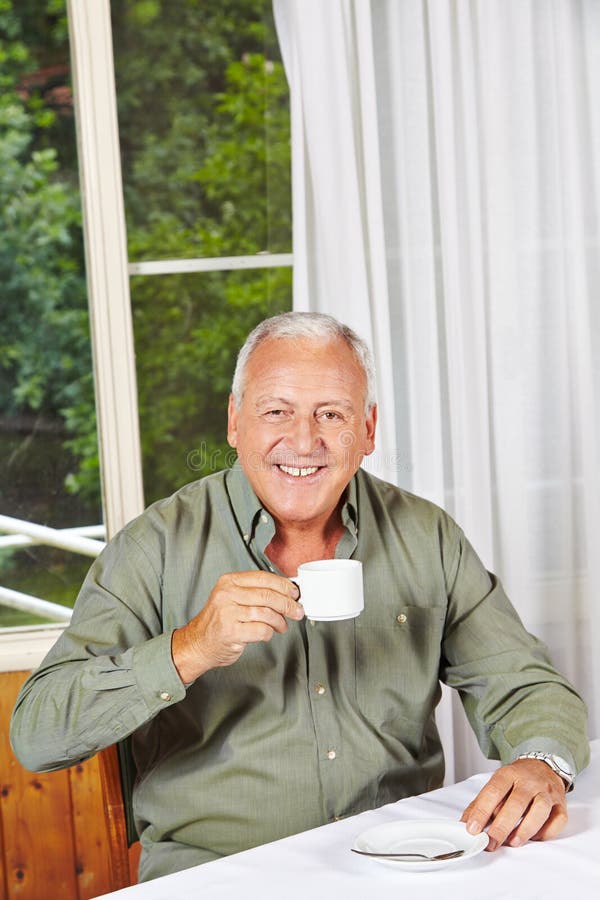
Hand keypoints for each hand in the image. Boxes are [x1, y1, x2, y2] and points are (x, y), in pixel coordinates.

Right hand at [171, 570, 302, 682]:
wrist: (199, 643)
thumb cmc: (219, 621)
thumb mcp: (231, 598)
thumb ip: (254, 592)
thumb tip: (286, 591)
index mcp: (229, 582)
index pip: (263, 578)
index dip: (283, 585)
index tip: (295, 593)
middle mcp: (227, 595)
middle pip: (268, 596)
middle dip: (288, 604)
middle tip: (297, 610)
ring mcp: (228, 613)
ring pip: (267, 613)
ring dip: (280, 621)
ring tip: (281, 625)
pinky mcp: (232, 632)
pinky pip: (262, 630)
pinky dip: (269, 633)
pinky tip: (267, 633)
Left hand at [460, 758, 567, 850]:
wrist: (542, 765)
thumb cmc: (517, 779)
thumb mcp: (497, 783)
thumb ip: (481, 803)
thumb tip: (465, 824)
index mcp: (508, 774)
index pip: (493, 792)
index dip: (482, 811)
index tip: (473, 829)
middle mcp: (529, 781)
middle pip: (516, 803)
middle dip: (501, 826)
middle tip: (491, 843)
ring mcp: (546, 791)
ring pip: (539, 810)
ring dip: (525, 828)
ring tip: (513, 842)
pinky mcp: (561, 803)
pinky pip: (558, 819)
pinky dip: (547, 831)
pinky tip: (535, 837)